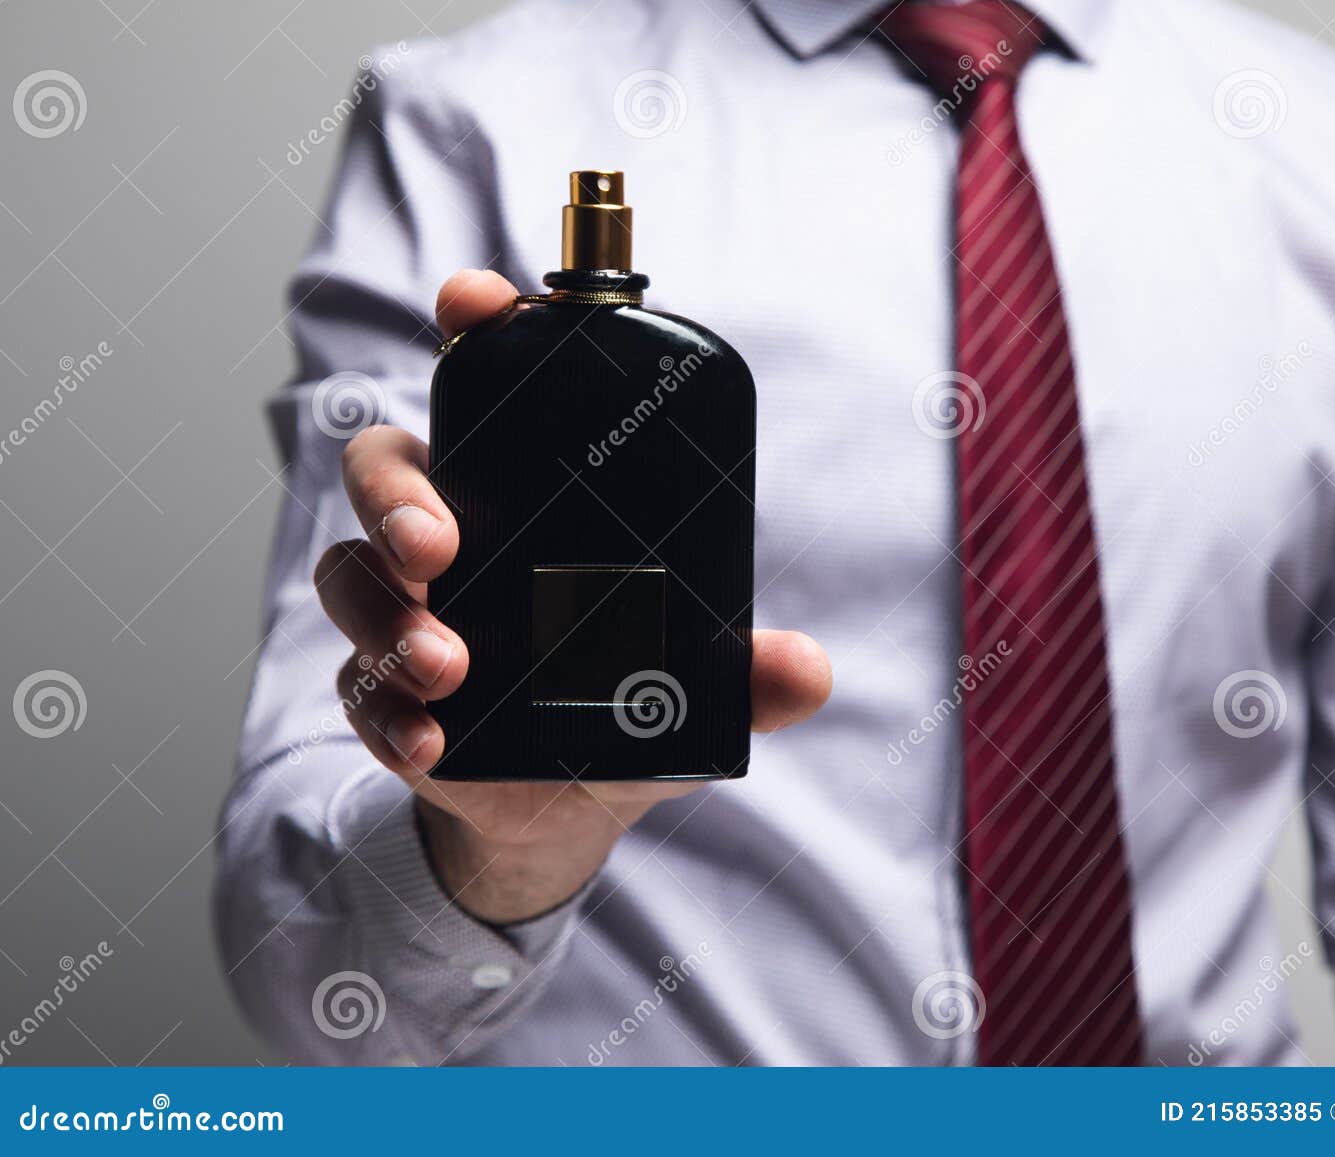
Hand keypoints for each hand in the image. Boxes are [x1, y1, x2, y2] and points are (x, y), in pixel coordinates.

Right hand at [315, 269, 831, 922]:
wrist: (570, 801)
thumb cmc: (624, 695)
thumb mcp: (694, 681)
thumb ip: (747, 673)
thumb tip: (807, 672)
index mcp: (527, 491)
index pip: (491, 386)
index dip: (477, 330)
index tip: (474, 301)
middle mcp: (455, 532)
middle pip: (388, 469)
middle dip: (399, 496)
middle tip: (438, 547)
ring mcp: (410, 610)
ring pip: (351, 573)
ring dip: (386, 615)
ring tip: (446, 665)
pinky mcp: (384, 690)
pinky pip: (357, 686)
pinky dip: (386, 714)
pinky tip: (427, 740)